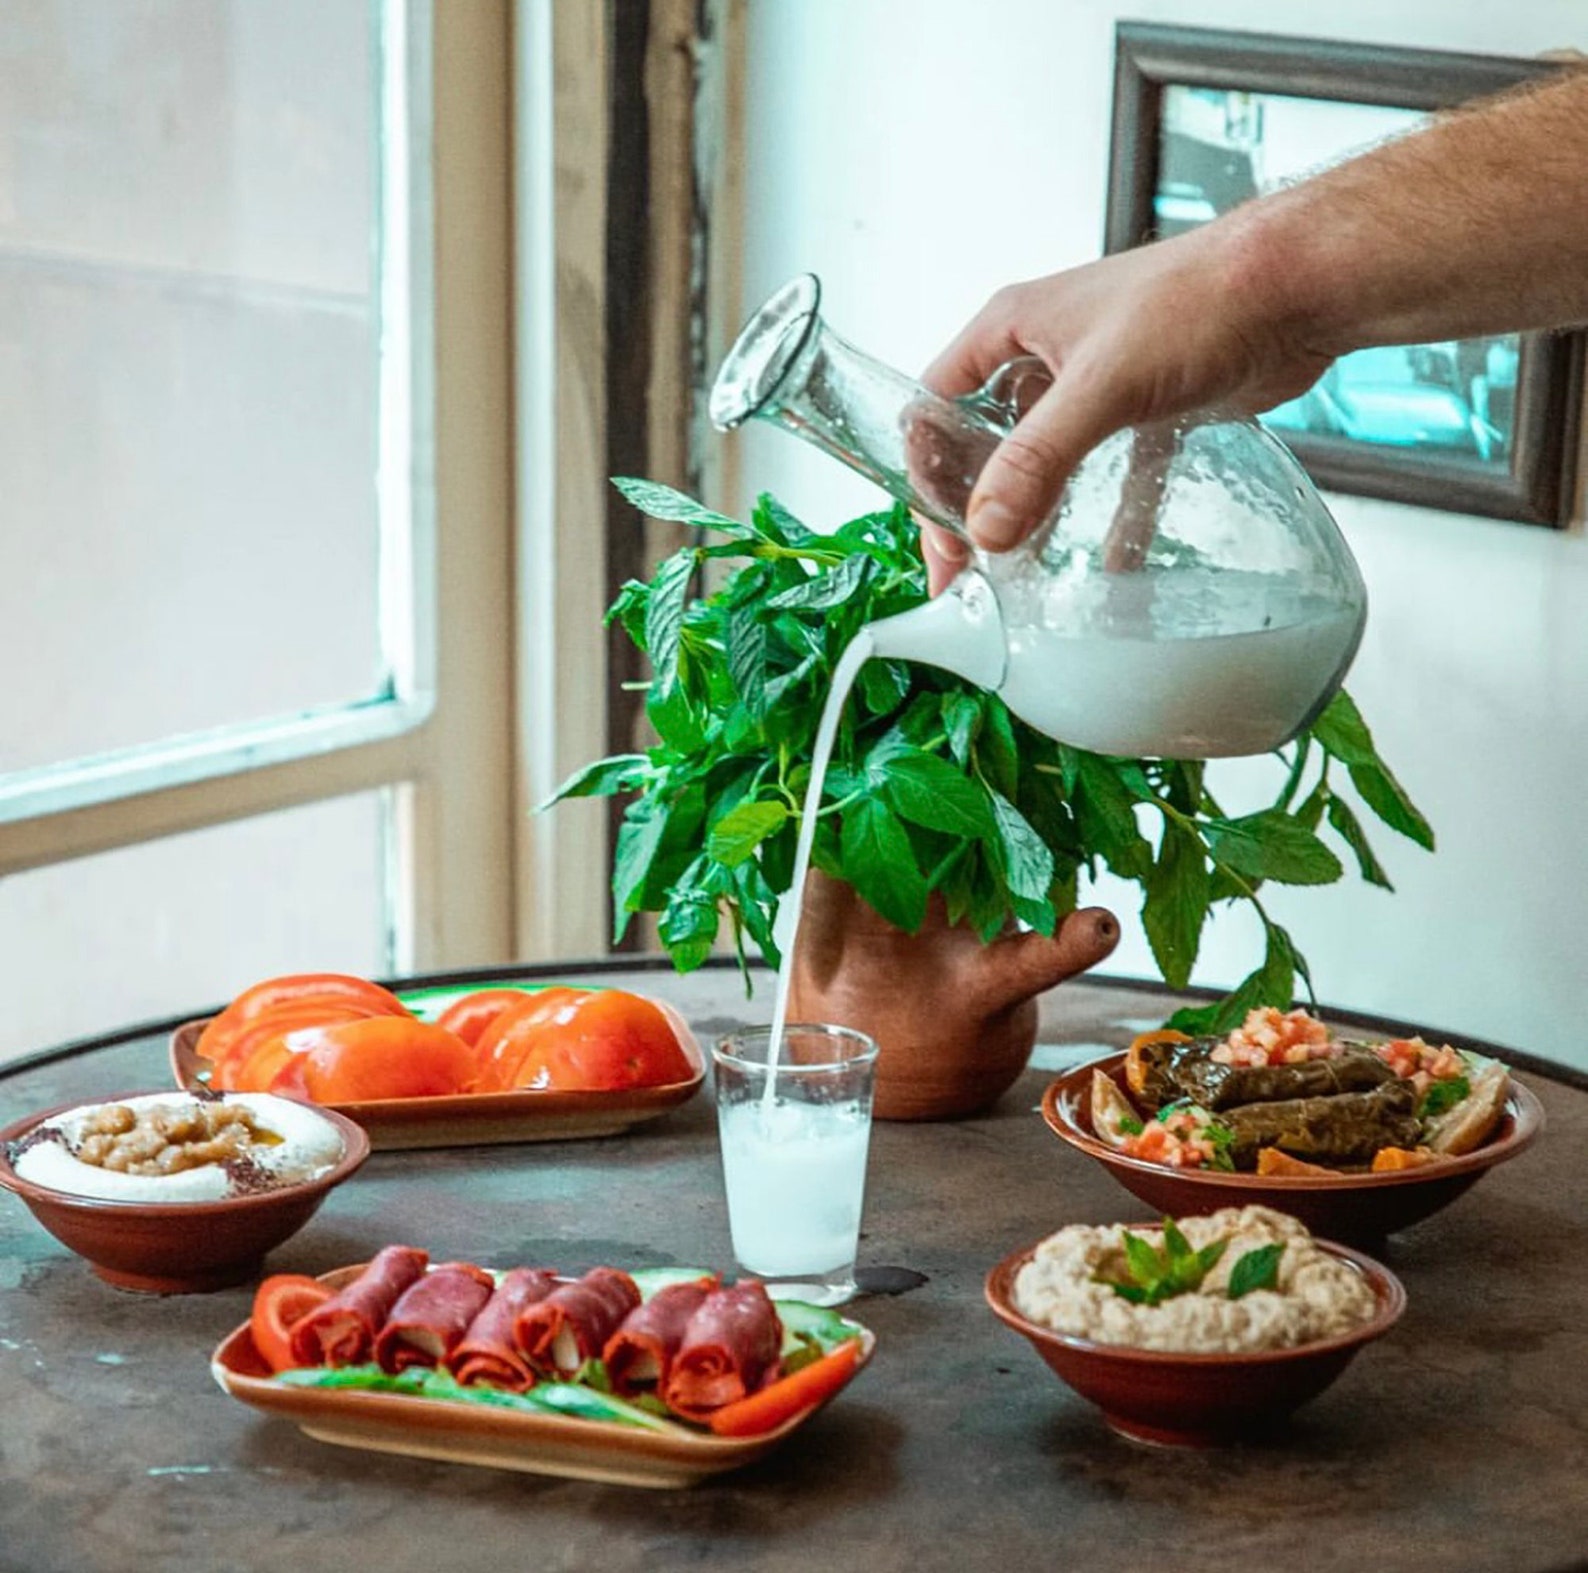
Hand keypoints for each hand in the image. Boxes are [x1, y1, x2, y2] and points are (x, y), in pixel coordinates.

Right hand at [919, 213, 1334, 560]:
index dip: (926, 473)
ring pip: (1045, 460)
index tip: (943, 534)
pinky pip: (1113, 477)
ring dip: (1032, 515)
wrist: (1299, 284)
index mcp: (1011, 327)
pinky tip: (1108, 565)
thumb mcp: (1101, 383)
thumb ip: (1037, 460)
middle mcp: (1046, 352)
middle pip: (983, 440)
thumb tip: (986, 531)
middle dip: (973, 506)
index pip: (934, 405)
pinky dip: (1108, 519)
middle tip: (969, 572)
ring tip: (1021, 575)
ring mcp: (1098, 381)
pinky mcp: (1148, 410)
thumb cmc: (1199, 299)